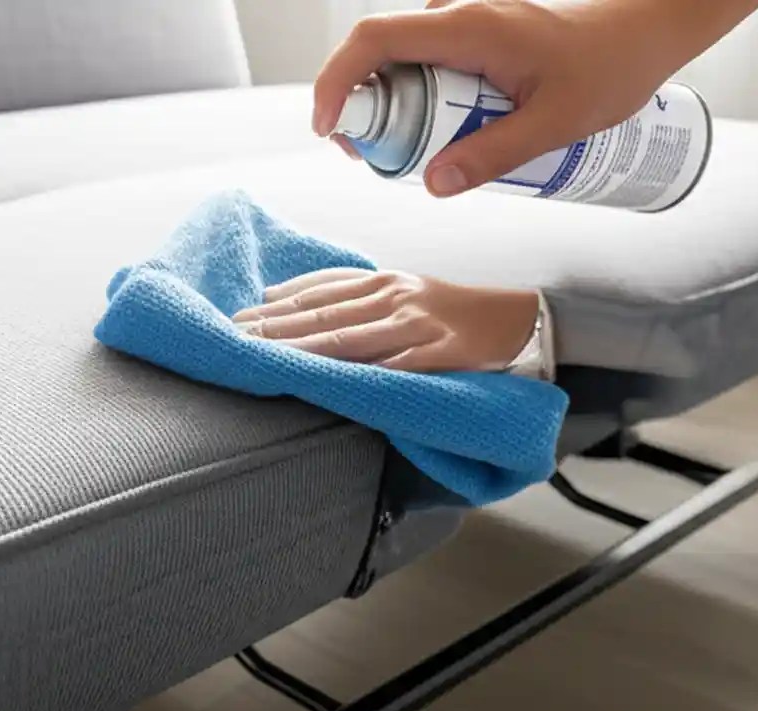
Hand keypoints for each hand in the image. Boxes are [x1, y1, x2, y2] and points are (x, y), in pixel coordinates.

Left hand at [231, 268, 537, 372]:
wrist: (518, 320)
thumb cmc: (451, 311)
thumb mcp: (401, 291)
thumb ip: (349, 295)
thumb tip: (282, 297)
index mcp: (384, 282)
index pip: (321, 290)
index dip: (279, 302)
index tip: (242, 314)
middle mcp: (396, 298)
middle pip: (325, 313)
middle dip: (278, 325)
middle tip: (239, 336)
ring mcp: (417, 326)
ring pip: (350, 338)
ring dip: (304, 348)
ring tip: (268, 356)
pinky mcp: (440, 354)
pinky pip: (394, 366)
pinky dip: (361, 372)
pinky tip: (333, 380)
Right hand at [314, 0, 757, 196]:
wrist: (641, 32)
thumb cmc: (608, 66)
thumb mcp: (554, 123)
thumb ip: (493, 155)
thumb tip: (433, 184)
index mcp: (468, 26)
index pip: (375, 39)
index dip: (336, 79)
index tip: (328, 125)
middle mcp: (457, 14)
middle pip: (377, 53)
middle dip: (362, 108)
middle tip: (375, 159)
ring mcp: (462, 20)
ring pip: (399, 60)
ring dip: (392, 106)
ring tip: (418, 151)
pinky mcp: (470, 33)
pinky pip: (423, 61)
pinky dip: (415, 96)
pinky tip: (442, 131)